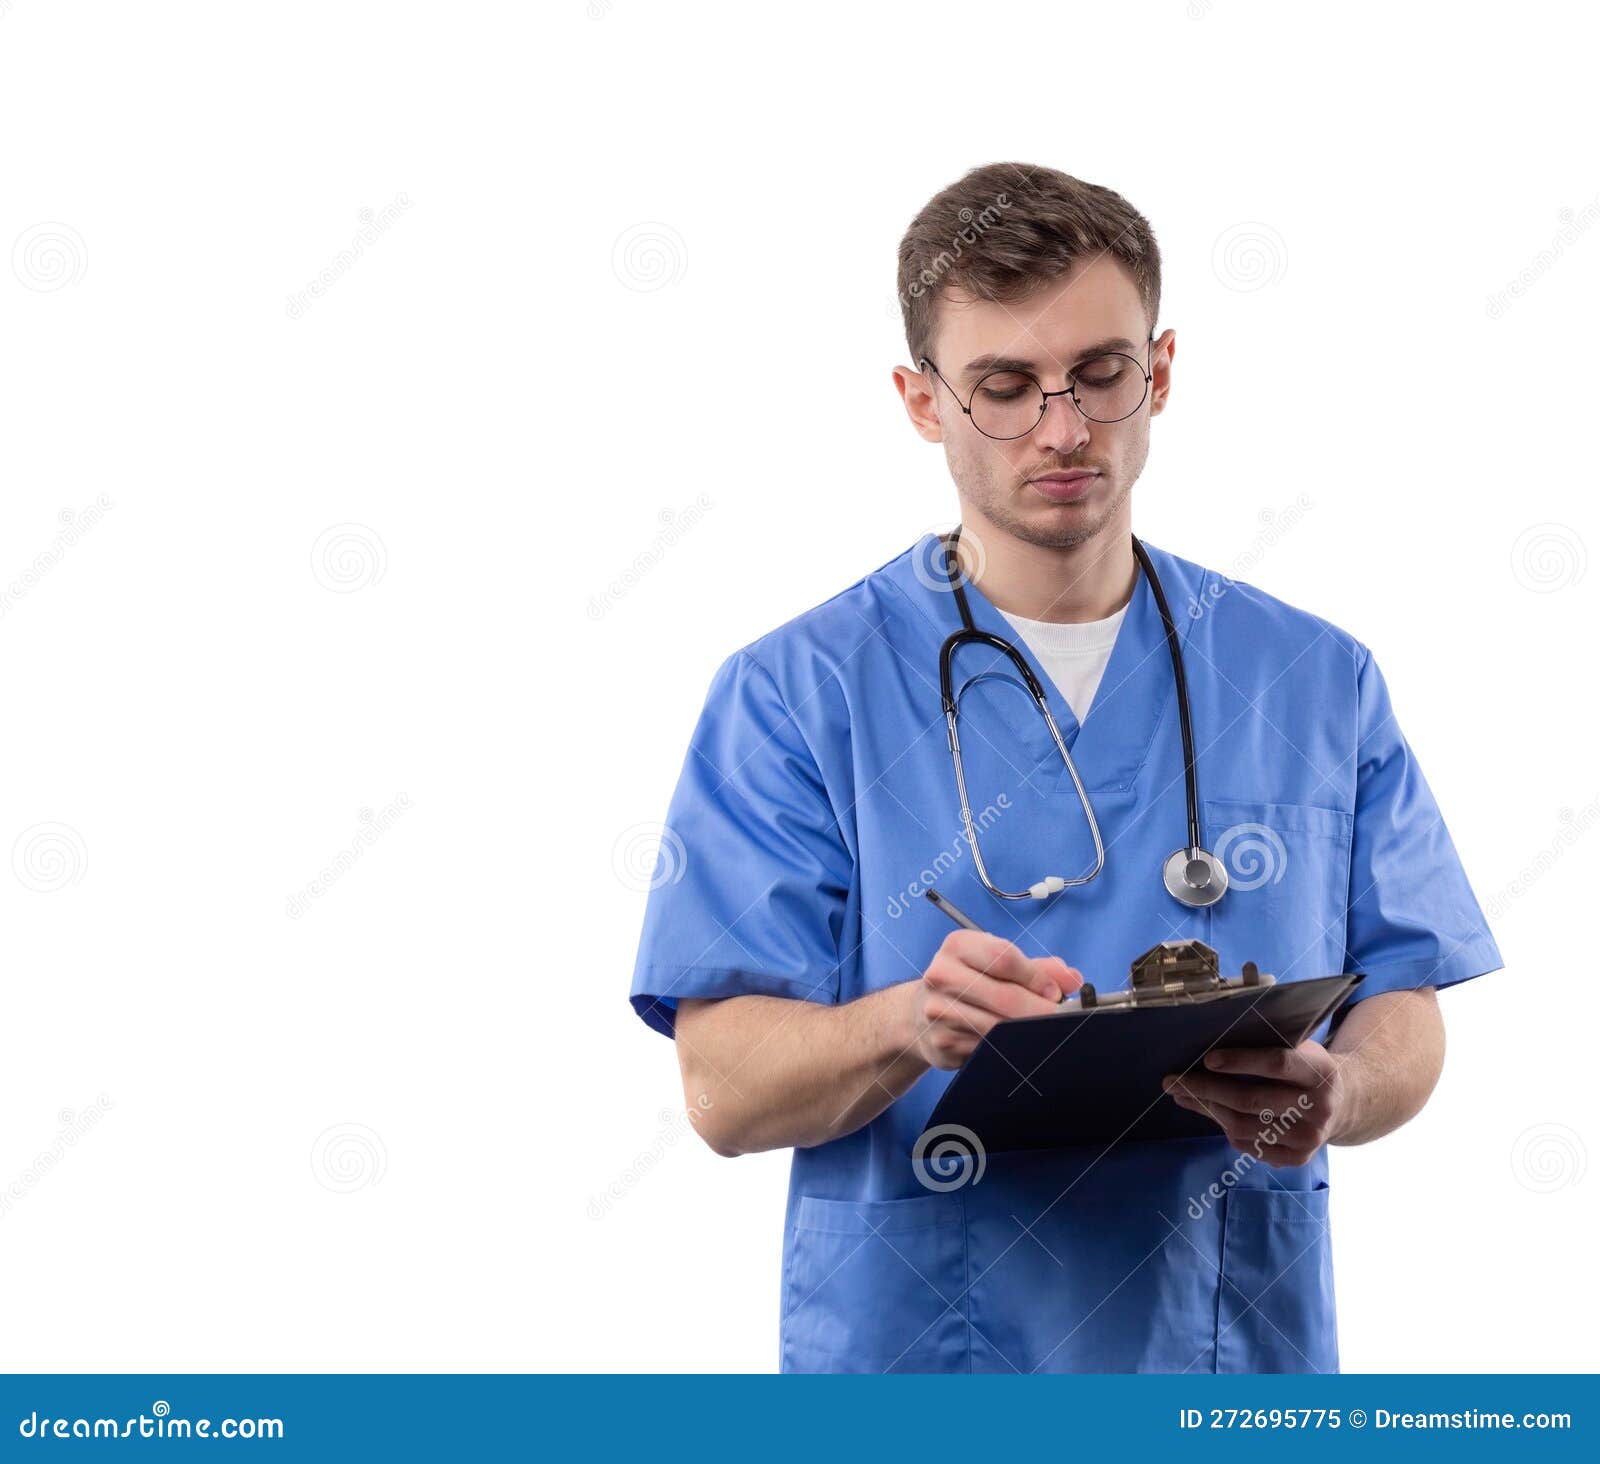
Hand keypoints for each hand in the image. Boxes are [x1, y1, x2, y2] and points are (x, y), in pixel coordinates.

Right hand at [904, 931, 1081, 1070]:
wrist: (919, 1013)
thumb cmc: (967, 982)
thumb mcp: (996, 963)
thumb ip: (1037, 968)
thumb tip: (1072, 979)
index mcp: (957, 946)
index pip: (1003, 957)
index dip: (1036, 976)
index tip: (1057, 992)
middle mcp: (941, 975)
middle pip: (1004, 995)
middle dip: (1040, 1010)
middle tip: (1060, 1018)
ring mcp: (938, 1011)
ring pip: (998, 1026)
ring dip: (1027, 1031)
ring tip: (1042, 1031)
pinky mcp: (942, 1042)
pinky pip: (987, 1047)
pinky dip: (1008, 1047)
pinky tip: (1015, 1043)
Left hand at [1162, 1040, 1348, 1167]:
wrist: (1343, 1105)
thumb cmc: (1306, 1067)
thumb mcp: (1300, 1047)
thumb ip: (1268, 1045)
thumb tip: (1210, 1042)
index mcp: (1320, 1072)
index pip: (1277, 1064)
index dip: (1241, 1061)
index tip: (1207, 1059)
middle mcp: (1319, 1108)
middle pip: (1252, 1100)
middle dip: (1206, 1089)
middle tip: (1173, 1080)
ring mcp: (1309, 1138)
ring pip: (1244, 1126)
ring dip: (1206, 1109)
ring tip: (1180, 1095)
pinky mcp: (1298, 1159)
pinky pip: (1249, 1145)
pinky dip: (1223, 1128)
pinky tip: (1207, 1111)